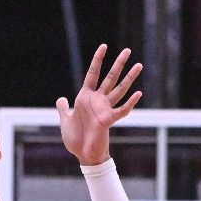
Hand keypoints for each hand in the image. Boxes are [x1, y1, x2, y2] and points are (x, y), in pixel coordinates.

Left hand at [55, 45, 142, 166]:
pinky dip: (130, 102)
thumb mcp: (65, 121)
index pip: (93, 74)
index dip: (98, 60)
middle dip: (119, 64)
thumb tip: (61, 99)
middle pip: (110, 78)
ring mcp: (105, 109)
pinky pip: (122, 110)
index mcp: (85, 97)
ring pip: (119, 89)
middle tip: (127, 50)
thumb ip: (64, 109)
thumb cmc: (75, 139)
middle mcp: (97, 100)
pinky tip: (139, 93)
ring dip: (129, 78)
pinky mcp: (109, 120)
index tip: (104, 46)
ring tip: (139, 65)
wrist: (83, 155)